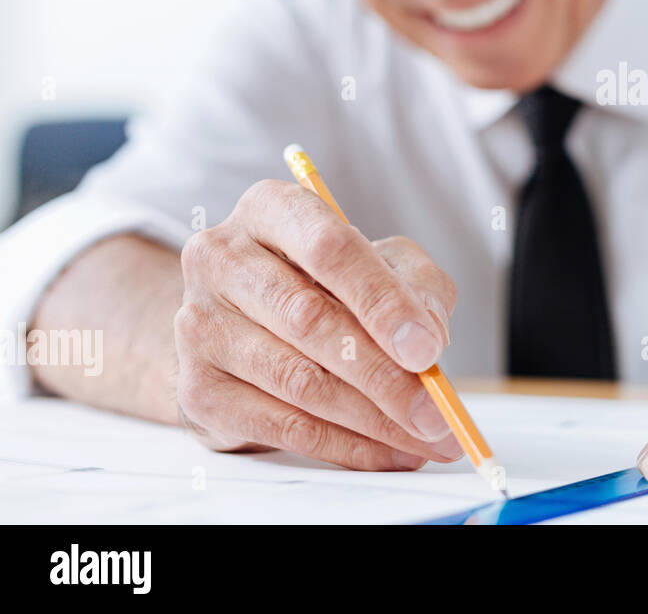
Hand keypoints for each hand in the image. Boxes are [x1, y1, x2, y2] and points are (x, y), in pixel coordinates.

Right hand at [174, 179, 461, 469]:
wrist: (242, 326)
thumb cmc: (327, 284)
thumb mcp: (384, 263)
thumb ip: (416, 286)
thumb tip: (426, 335)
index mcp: (271, 209)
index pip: (329, 248)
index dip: (381, 301)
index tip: (427, 349)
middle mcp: (221, 257)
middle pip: (311, 320)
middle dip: (386, 376)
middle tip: (438, 413)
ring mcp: (199, 324)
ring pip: (298, 381)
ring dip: (373, 419)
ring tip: (427, 437)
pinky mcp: (197, 388)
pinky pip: (281, 427)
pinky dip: (345, 446)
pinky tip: (389, 452)